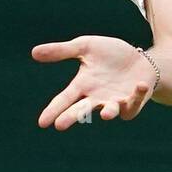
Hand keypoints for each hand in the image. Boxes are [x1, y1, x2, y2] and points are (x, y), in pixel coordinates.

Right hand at [33, 35, 156, 129]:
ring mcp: (115, 102)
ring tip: (105, 113)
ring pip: (110, 111)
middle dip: (72, 117)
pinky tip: (138, 86)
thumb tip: (33, 52)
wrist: (138, 59)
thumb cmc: (110, 55)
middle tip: (60, 125)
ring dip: (109, 111)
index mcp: (83, 86)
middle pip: (81, 110)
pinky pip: (135, 101)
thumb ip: (61, 51)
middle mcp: (97, 98)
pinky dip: (137, 95)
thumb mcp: (85, 46)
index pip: (64, 99)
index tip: (42, 122)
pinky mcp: (134, 101)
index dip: (53, 110)